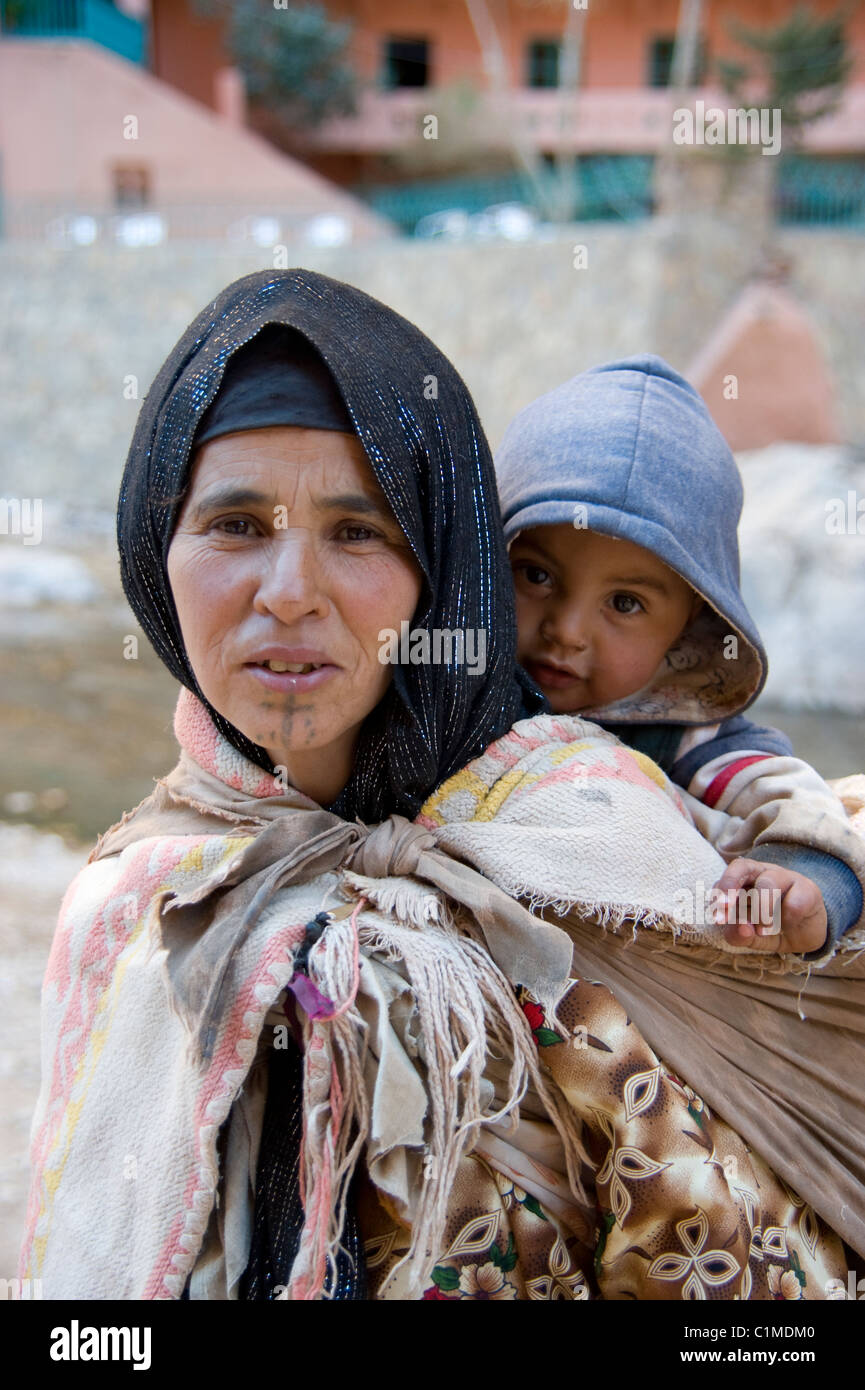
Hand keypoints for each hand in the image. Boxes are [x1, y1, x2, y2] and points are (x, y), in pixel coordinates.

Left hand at [712, 858, 827, 954]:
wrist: (808, 934)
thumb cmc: (772, 928)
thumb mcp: (752, 936)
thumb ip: (739, 934)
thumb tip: (741, 928)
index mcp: (744, 880)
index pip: (727, 876)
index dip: (720, 892)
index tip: (718, 917)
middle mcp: (762, 873)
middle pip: (742, 866)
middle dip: (730, 886)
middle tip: (726, 908)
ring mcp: (787, 878)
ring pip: (768, 883)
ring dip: (761, 910)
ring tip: (763, 929)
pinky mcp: (809, 890)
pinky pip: (794, 902)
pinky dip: (787, 920)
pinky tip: (789, 925)